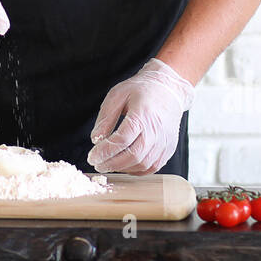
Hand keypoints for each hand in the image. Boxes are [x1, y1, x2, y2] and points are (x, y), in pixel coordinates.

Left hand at [86, 58, 195, 174]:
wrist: (168, 90)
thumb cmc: (141, 90)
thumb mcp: (117, 95)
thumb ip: (106, 117)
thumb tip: (95, 139)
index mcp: (142, 114)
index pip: (122, 139)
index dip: (105, 151)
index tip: (92, 157)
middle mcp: (156, 131)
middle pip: (133, 155)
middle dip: (112, 164)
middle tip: (97, 164)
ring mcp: (164, 142)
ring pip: (143, 164)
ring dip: (123, 168)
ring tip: (108, 164)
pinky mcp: (168, 149)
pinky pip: (152, 167)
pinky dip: (136, 170)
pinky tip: (124, 164)